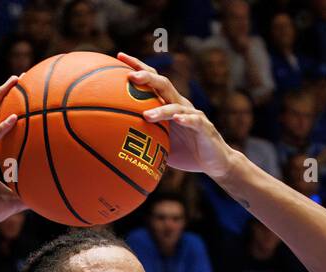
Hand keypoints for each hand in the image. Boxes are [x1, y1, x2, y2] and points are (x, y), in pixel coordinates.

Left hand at [118, 52, 236, 180]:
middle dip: (147, 77)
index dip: (138, 67)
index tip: (119, 56)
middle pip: (163, 84)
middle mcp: (180, 105)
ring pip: (176, 106)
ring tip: (146, 115)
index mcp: (168, 105)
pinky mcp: (204, 128)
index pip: (152, 80)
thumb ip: (140, 140)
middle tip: (130, 76)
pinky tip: (177, 120)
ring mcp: (193, 115)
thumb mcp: (158, 146)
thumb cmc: (184, 153)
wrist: (214, 162)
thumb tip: (111, 143)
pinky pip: (194, 121)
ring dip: (161, 109)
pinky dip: (186, 120)